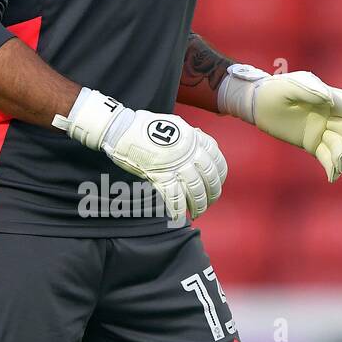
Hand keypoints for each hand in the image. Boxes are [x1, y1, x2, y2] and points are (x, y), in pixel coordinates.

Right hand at [53, 88, 226, 221]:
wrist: (122, 128)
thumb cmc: (144, 127)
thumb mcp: (174, 125)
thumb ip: (190, 137)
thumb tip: (200, 148)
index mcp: (194, 138)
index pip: (217, 161)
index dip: (219, 178)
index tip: (216, 186)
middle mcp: (188, 151)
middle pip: (208, 178)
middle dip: (211, 195)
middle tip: (208, 203)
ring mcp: (175, 164)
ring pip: (194, 190)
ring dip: (198, 205)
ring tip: (197, 212)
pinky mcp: (159, 174)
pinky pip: (174, 196)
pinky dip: (178, 209)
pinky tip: (179, 216)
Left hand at [219, 65, 341, 182]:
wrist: (258, 104)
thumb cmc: (274, 90)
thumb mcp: (290, 86)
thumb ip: (310, 90)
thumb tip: (330, 100)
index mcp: (330, 98)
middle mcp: (330, 116)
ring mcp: (322, 131)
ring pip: (341, 146)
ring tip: (336, 168)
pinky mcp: (312, 145)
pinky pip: (327, 157)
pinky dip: (332, 167)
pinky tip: (331, 177)